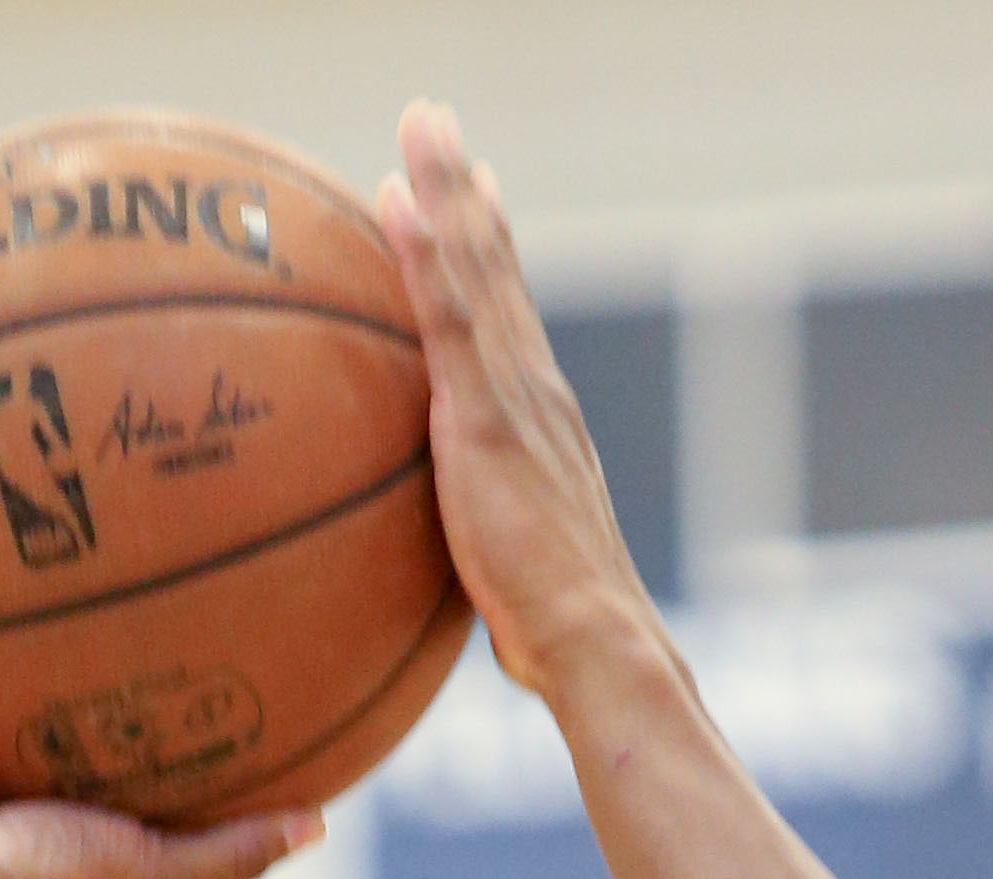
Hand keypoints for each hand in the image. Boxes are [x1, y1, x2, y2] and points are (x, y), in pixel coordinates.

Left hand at [377, 101, 639, 704]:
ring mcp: (515, 397)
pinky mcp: (487, 420)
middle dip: (464, 188)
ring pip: (476, 270)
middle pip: (496, 266)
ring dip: (444, 190)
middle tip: (436, 122)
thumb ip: (489, 539)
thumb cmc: (556, 632)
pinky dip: (426, 256)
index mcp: (540, 418)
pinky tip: (400, 205)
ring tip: (419, 125)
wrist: (592, 641)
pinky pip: (451, 320)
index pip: (510, 315)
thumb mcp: (516, 571)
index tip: (471, 188)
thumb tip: (463, 567)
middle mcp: (535, 388)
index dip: (489, 247)